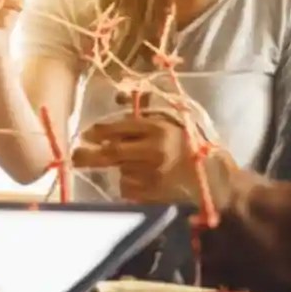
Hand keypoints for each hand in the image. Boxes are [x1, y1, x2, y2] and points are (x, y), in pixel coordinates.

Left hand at [73, 98, 233, 204]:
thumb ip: (146, 113)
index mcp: (159, 129)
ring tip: (138, 168)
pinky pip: (129, 189)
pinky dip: (130, 185)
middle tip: (75, 156)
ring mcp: (153, 175)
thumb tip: (117, 97)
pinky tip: (145, 181)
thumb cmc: (193, 146)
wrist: (215, 180)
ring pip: (120, 171)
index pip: (120, 127)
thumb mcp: (173, 122)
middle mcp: (154, 151)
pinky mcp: (154, 194)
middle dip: (88, 155)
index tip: (86, 134)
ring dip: (120, 170)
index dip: (99, 131)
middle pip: (111, 153)